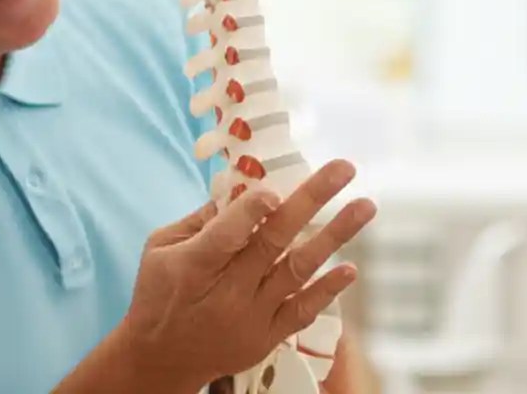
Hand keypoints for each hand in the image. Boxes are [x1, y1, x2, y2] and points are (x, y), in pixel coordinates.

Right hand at [119, 159, 375, 389]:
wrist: (161, 359)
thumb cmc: (160, 293)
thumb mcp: (161, 248)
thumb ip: (200, 219)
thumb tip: (243, 188)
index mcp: (195, 265)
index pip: (227, 233)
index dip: (251, 211)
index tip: (275, 189)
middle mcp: (228, 290)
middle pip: (274, 240)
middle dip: (311, 199)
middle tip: (344, 168)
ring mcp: (252, 315)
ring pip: (298, 270)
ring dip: (335, 235)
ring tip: (365, 206)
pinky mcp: (267, 335)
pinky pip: (303, 310)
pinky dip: (328, 290)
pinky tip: (350, 268)